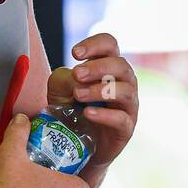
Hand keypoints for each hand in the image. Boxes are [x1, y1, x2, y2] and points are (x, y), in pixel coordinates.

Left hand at [68, 32, 138, 177]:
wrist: (75, 144)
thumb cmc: (71, 109)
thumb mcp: (60, 88)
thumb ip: (63, 78)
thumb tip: (74, 77)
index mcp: (108, 67)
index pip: (110, 45)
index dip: (95, 44)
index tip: (75, 53)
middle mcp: (124, 83)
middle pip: (122, 66)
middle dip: (98, 67)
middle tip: (77, 74)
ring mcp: (127, 106)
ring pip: (125, 91)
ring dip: (100, 90)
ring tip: (78, 95)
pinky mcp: (126, 129)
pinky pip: (122, 118)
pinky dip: (104, 115)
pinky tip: (87, 113)